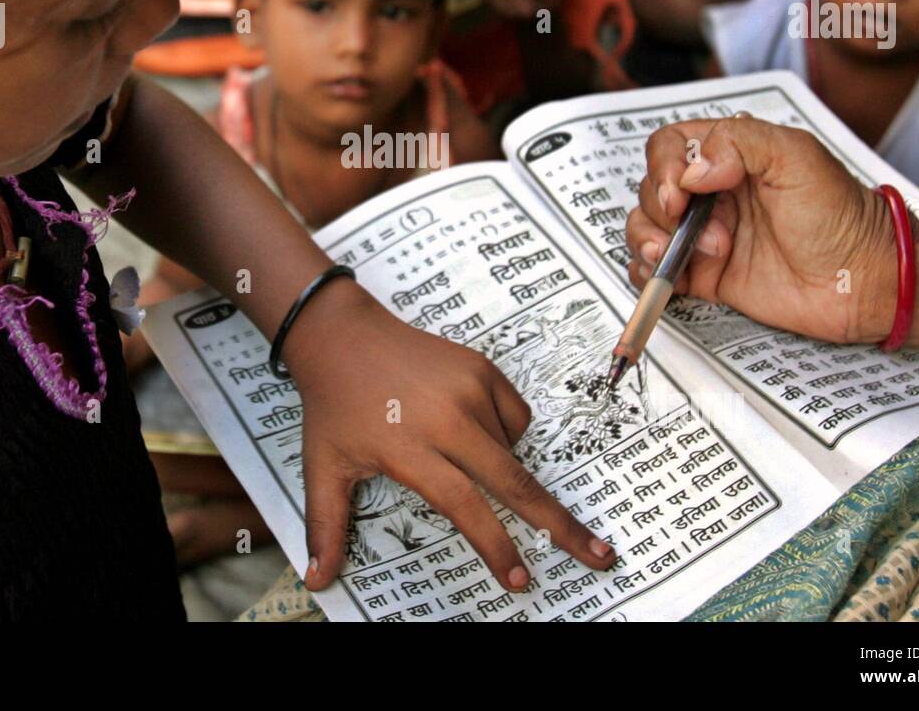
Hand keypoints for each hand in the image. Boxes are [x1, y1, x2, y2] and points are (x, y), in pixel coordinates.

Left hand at [284, 281, 616, 592]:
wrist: (343, 336)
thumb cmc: (333, 406)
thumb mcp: (324, 468)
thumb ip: (328, 527)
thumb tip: (319, 581)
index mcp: (409, 448)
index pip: (464, 505)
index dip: (495, 545)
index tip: (520, 579)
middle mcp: (446, 419)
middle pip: (514, 483)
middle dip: (560, 525)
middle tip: (599, 556)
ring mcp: (469, 389)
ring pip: (510, 452)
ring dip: (501, 472)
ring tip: (452, 452)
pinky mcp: (483, 368)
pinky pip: (516, 418)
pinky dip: (506, 435)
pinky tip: (471, 430)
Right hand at [625, 117, 896, 343]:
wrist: (863, 279)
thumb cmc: (839, 213)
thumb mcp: (796, 156)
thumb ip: (740, 143)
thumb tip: (691, 173)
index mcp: (729, 157)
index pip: (668, 147)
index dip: (662, 167)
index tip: (681, 192)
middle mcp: (712, 193)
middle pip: (650, 189)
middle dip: (663, 211)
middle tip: (705, 232)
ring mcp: (705, 235)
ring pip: (644, 228)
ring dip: (650, 241)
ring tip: (685, 257)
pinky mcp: (706, 276)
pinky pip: (654, 271)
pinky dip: (646, 273)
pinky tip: (667, 277)